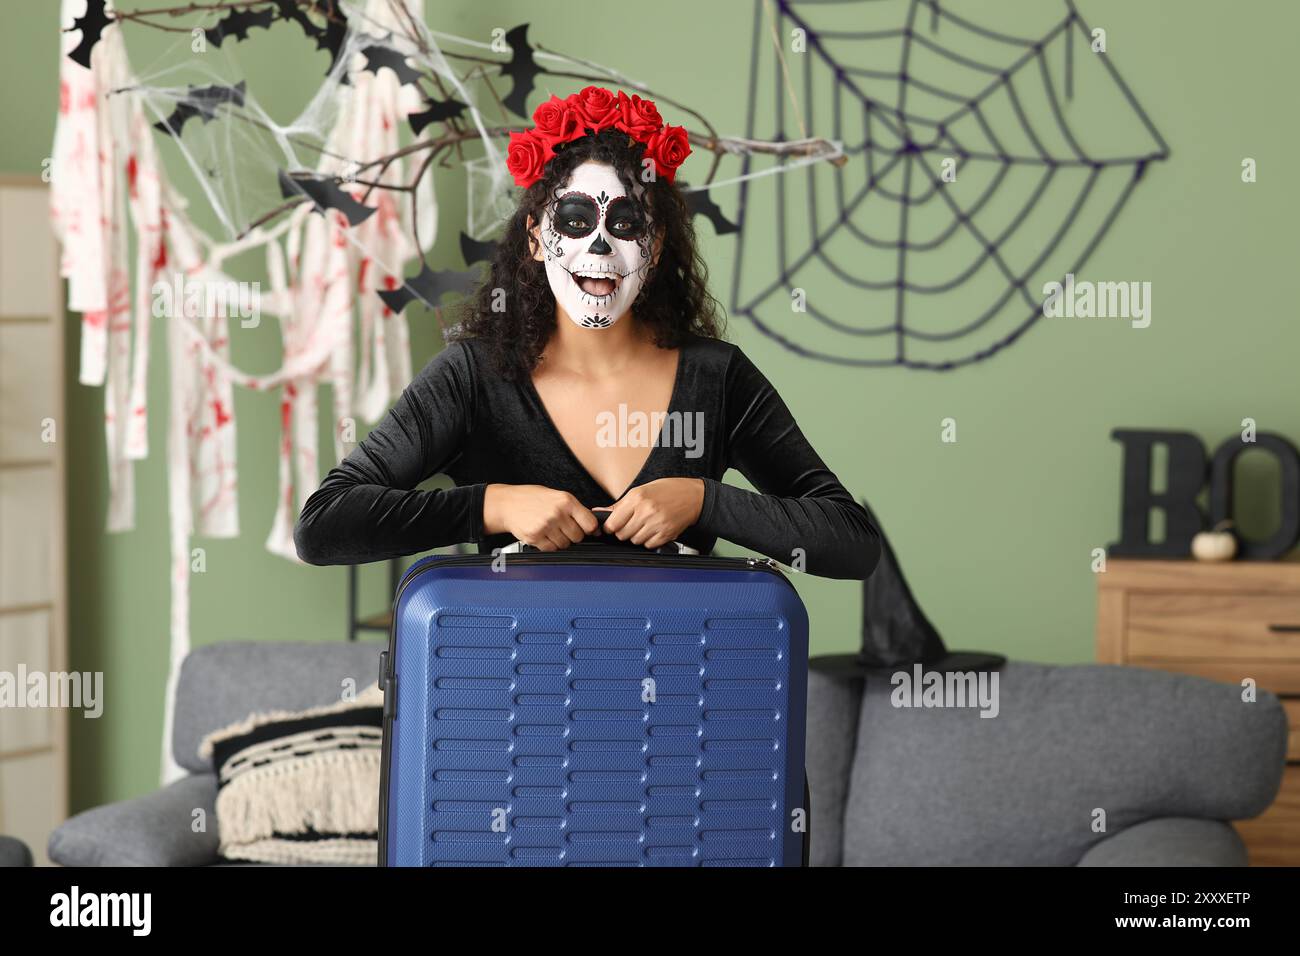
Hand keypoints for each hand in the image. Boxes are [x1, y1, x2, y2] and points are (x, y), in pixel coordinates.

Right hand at [482, 484, 599, 550]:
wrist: (507, 504)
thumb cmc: (531, 498)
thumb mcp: (556, 496)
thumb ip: (574, 510)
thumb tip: (592, 527)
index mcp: (566, 501)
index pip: (590, 523)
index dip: (589, 529)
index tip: (586, 529)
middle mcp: (557, 513)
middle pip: (578, 536)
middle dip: (573, 535)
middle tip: (562, 528)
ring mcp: (546, 526)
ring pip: (565, 545)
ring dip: (560, 540)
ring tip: (550, 529)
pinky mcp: (535, 537)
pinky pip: (551, 549)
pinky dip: (548, 545)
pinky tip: (542, 534)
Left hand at [601, 478, 704, 549]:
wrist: (694, 496)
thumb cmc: (668, 490)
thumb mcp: (642, 490)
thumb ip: (620, 504)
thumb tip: (600, 511)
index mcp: (637, 498)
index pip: (613, 522)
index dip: (611, 526)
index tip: (613, 526)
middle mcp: (646, 511)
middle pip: (622, 534)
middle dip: (623, 532)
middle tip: (631, 524)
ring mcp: (657, 524)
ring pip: (635, 541)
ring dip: (636, 536)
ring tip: (645, 525)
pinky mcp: (666, 534)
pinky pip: (649, 545)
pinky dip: (649, 541)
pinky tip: (654, 530)